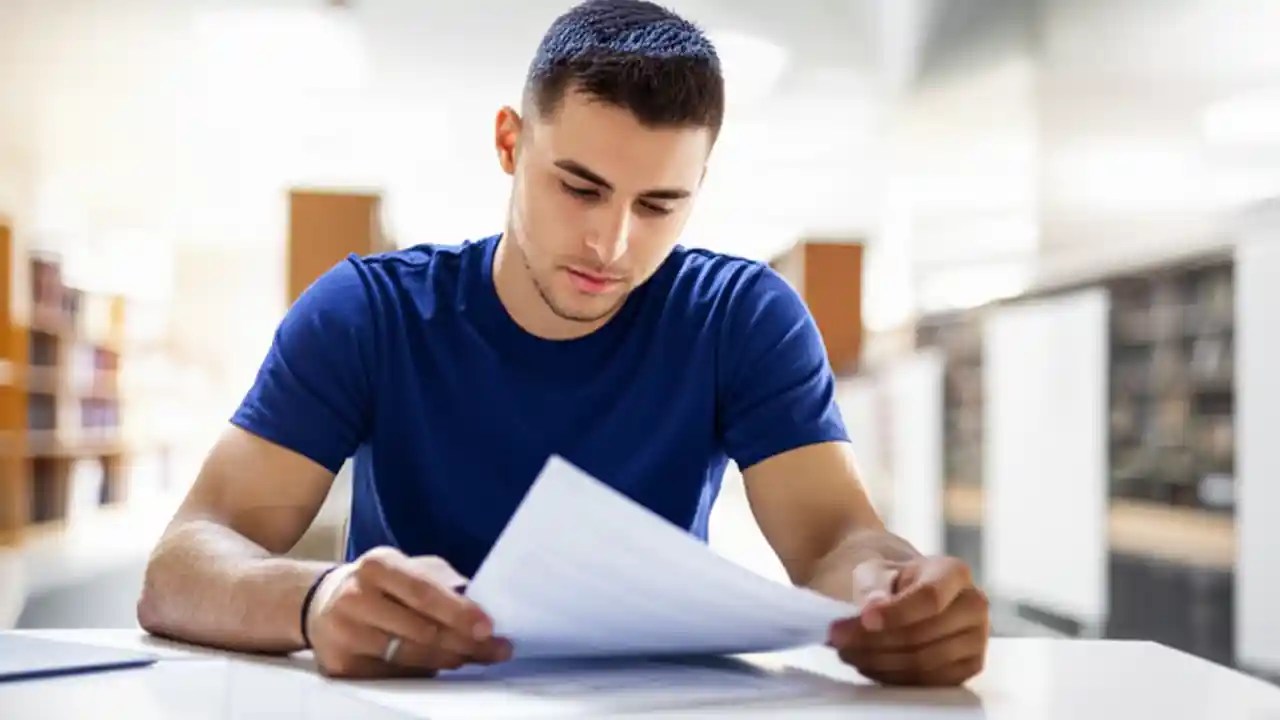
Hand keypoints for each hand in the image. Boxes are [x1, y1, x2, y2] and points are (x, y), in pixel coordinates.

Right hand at [306, 546, 512, 677]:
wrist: (321, 602)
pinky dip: (422, 672)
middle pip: (420, 630)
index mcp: (377, 565)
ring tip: (472, 656)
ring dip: (448, 659)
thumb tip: (481, 605)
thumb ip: (440, 582)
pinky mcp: (339, 665)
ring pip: (409, 657)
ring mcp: (344, 634)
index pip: (423, 591)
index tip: (488, 627)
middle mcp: (356, 598)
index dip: (458, 612)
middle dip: (464, 643)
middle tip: (495, 650)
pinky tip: (438, 666)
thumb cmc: (380, 583)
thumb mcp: (406, 567)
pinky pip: (393, 675)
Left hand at [828, 556, 988, 686]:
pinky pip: (928, 681)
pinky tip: (868, 663)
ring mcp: (975, 639)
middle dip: (874, 640)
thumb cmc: (887, 580)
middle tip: (838, 638)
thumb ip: (873, 585)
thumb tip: (874, 606)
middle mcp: (973, 605)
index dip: (896, 613)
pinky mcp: (966, 667)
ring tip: (847, 651)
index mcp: (953, 572)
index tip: (864, 619)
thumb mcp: (873, 570)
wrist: (900, 594)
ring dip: (878, 660)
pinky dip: (892, 676)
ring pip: (923, 662)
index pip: (929, 598)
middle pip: (923, 634)